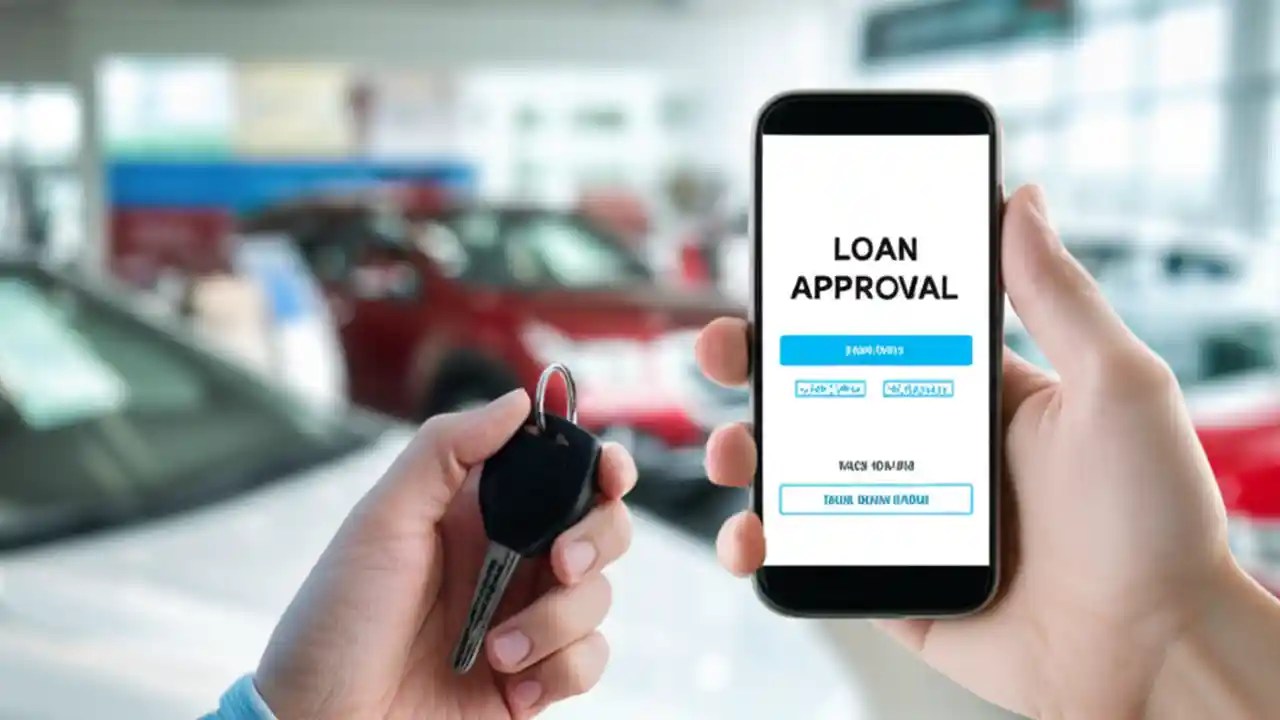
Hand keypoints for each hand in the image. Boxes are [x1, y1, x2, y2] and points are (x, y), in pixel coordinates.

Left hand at [255, 390, 635, 718]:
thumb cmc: (334, 623)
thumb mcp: (380, 520)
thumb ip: (447, 450)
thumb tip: (518, 403)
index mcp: (477, 513)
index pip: (557, 471)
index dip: (598, 464)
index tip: (609, 473)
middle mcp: (508, 560)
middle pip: (600, 527)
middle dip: (597, 539)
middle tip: (560, 563)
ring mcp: (525, 619)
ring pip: (597, 596)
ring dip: (557, 622)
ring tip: (496, 652)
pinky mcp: (534, 678)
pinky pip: (588, 660)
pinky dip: (562, 670)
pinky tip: (515, 687)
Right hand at [696, 186, 1277, 717]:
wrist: (1156, 653)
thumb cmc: (1156, 518)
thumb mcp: (1115, 385)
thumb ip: (1058, 295)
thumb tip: (1022, 196)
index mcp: (973, 392)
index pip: (877, 331)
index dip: (819, 302)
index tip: (776, 273)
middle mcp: (928, 447)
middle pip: (815, 395)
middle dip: (753, 367)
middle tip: (721, 350)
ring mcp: (900, 514)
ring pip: (794, 472)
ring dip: (742, 452)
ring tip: (730, 451)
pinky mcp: (886, 580)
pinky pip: (805, 555)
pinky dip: (759, 544)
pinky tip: (750, 533)